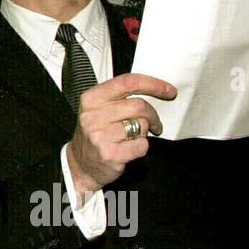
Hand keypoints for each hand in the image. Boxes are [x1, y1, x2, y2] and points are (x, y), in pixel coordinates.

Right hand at [67, 73, 174, 199]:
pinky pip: (141, 145)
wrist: (79, 165)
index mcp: (92, 98)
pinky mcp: (110, 154)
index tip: (169, 90)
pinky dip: (142, 147)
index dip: (153, 84)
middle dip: (153, 115)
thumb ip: (120, 97)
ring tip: (135, 137)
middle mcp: (93, 115)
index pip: (128, 82)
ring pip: (142, 125)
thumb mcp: (98, 109)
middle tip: (155, 123)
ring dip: (145, 132)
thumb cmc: (95, 134)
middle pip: (139, 105)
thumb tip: (155, 89)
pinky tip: (130, 149)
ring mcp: (100, 135)